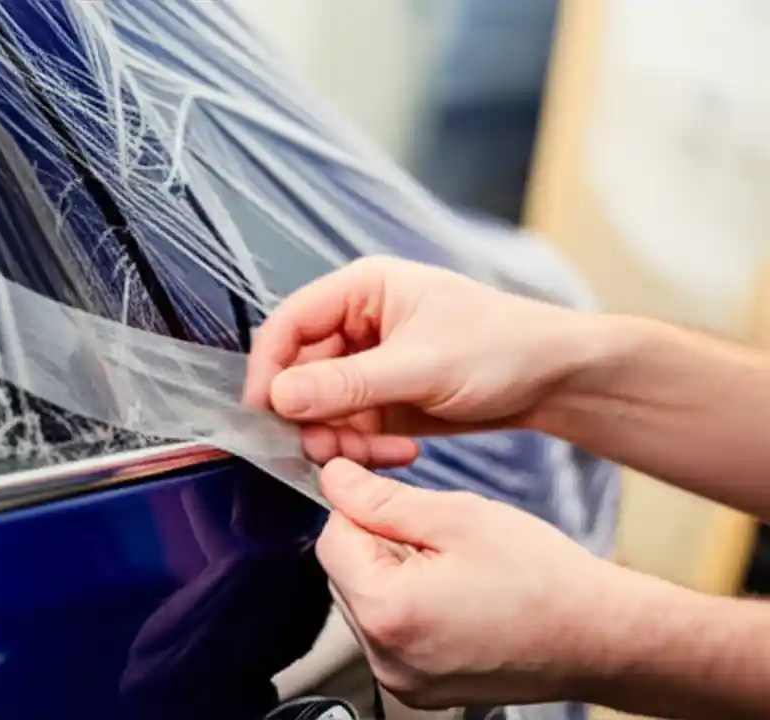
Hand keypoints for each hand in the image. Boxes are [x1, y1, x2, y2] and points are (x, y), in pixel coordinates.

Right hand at [243, 256, 595, 466]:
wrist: (558, 380)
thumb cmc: (503, 348)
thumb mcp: (422, 366)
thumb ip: (348, 384)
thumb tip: (282, 397)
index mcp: (362, 290)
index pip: (289, 323)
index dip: (269, 367)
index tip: (263, 413)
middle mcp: (358, 324)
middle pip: (300, 372)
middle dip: (309, 415)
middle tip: (323, 449)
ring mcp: (369, 364)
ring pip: (321, 408)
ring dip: (337, 438)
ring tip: (370, 455)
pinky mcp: (382, 400)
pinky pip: (350, 429)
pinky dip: (365, 448)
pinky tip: (401, 453)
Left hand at [314, 459, 639, 707]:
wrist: (601, 637)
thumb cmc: (544, 578)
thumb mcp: (458, 517)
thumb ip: (381, 498)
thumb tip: (334, 478)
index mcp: (388, 611)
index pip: (331, 538)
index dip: (359, 507)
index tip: (392, 495)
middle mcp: (384, 656)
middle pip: (343, 572)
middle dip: (376, 543)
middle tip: (435, 535)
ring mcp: (399, 679)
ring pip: (364, 601)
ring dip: (392, 574)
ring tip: (451, 568)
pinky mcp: (417, 688)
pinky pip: (389, 633)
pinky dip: (408, 607)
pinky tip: (454, 596)